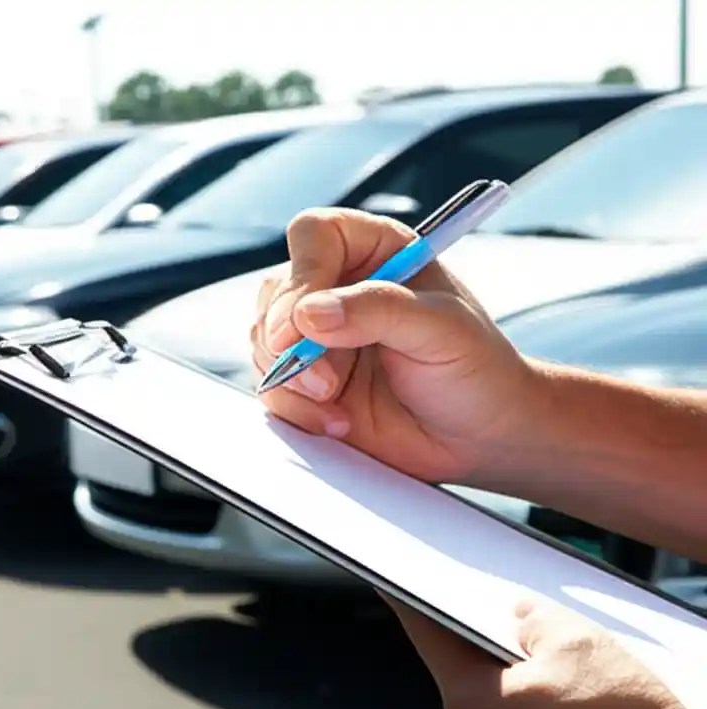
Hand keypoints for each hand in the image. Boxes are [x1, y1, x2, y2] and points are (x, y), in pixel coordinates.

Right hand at [252, 208, 538, 481]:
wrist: (480, 437)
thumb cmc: (476, 370)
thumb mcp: (442, 329)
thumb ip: (378, 310)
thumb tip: (309, 313)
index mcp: (375, 251)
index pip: (313, 236)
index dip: (303, 275)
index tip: (305, 322)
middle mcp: (337, 287)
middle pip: (276, 293)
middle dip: (289, 342)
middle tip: (325, 381)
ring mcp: (316, 337)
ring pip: (264, 342)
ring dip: (291, 379)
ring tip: (335, 402)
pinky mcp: (305, 381)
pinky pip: (272, 388)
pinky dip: (296, 410)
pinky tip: (338, 422)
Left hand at [383, 595, 688, 708]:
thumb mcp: (576, 641)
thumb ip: (533, 615)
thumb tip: (519, 613)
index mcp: (473, 699)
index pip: (424, 630)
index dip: (404, 592)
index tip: (381, 565)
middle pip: (451, 653)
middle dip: (456, 615)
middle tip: (449, 574)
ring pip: (481, 674)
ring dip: (490, 644)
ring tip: (497, 605)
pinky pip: (504, 693)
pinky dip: (511, 667)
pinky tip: (527, 644)